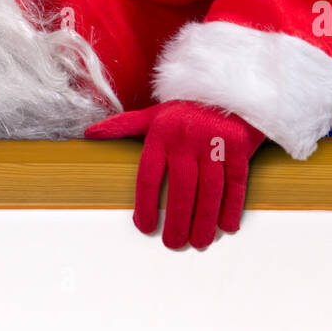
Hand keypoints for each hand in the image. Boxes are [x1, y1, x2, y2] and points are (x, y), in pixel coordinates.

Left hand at [85, 100, 265, 248]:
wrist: (232, 86)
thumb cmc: (188, 108)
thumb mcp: (154, 113)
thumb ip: (124, 126)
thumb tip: (90, 133)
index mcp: (161, 133)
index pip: (148, 176)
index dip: (145, 205)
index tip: (145, 227)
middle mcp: (187, 138)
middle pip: (180, 189)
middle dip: (177, 221)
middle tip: (173, 244)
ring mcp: (216, 142)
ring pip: (209, 190)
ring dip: (204, 221)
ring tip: (198, 243)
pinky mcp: (241, 145)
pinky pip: (235, 183)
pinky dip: (232, 207)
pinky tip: (226, 227)